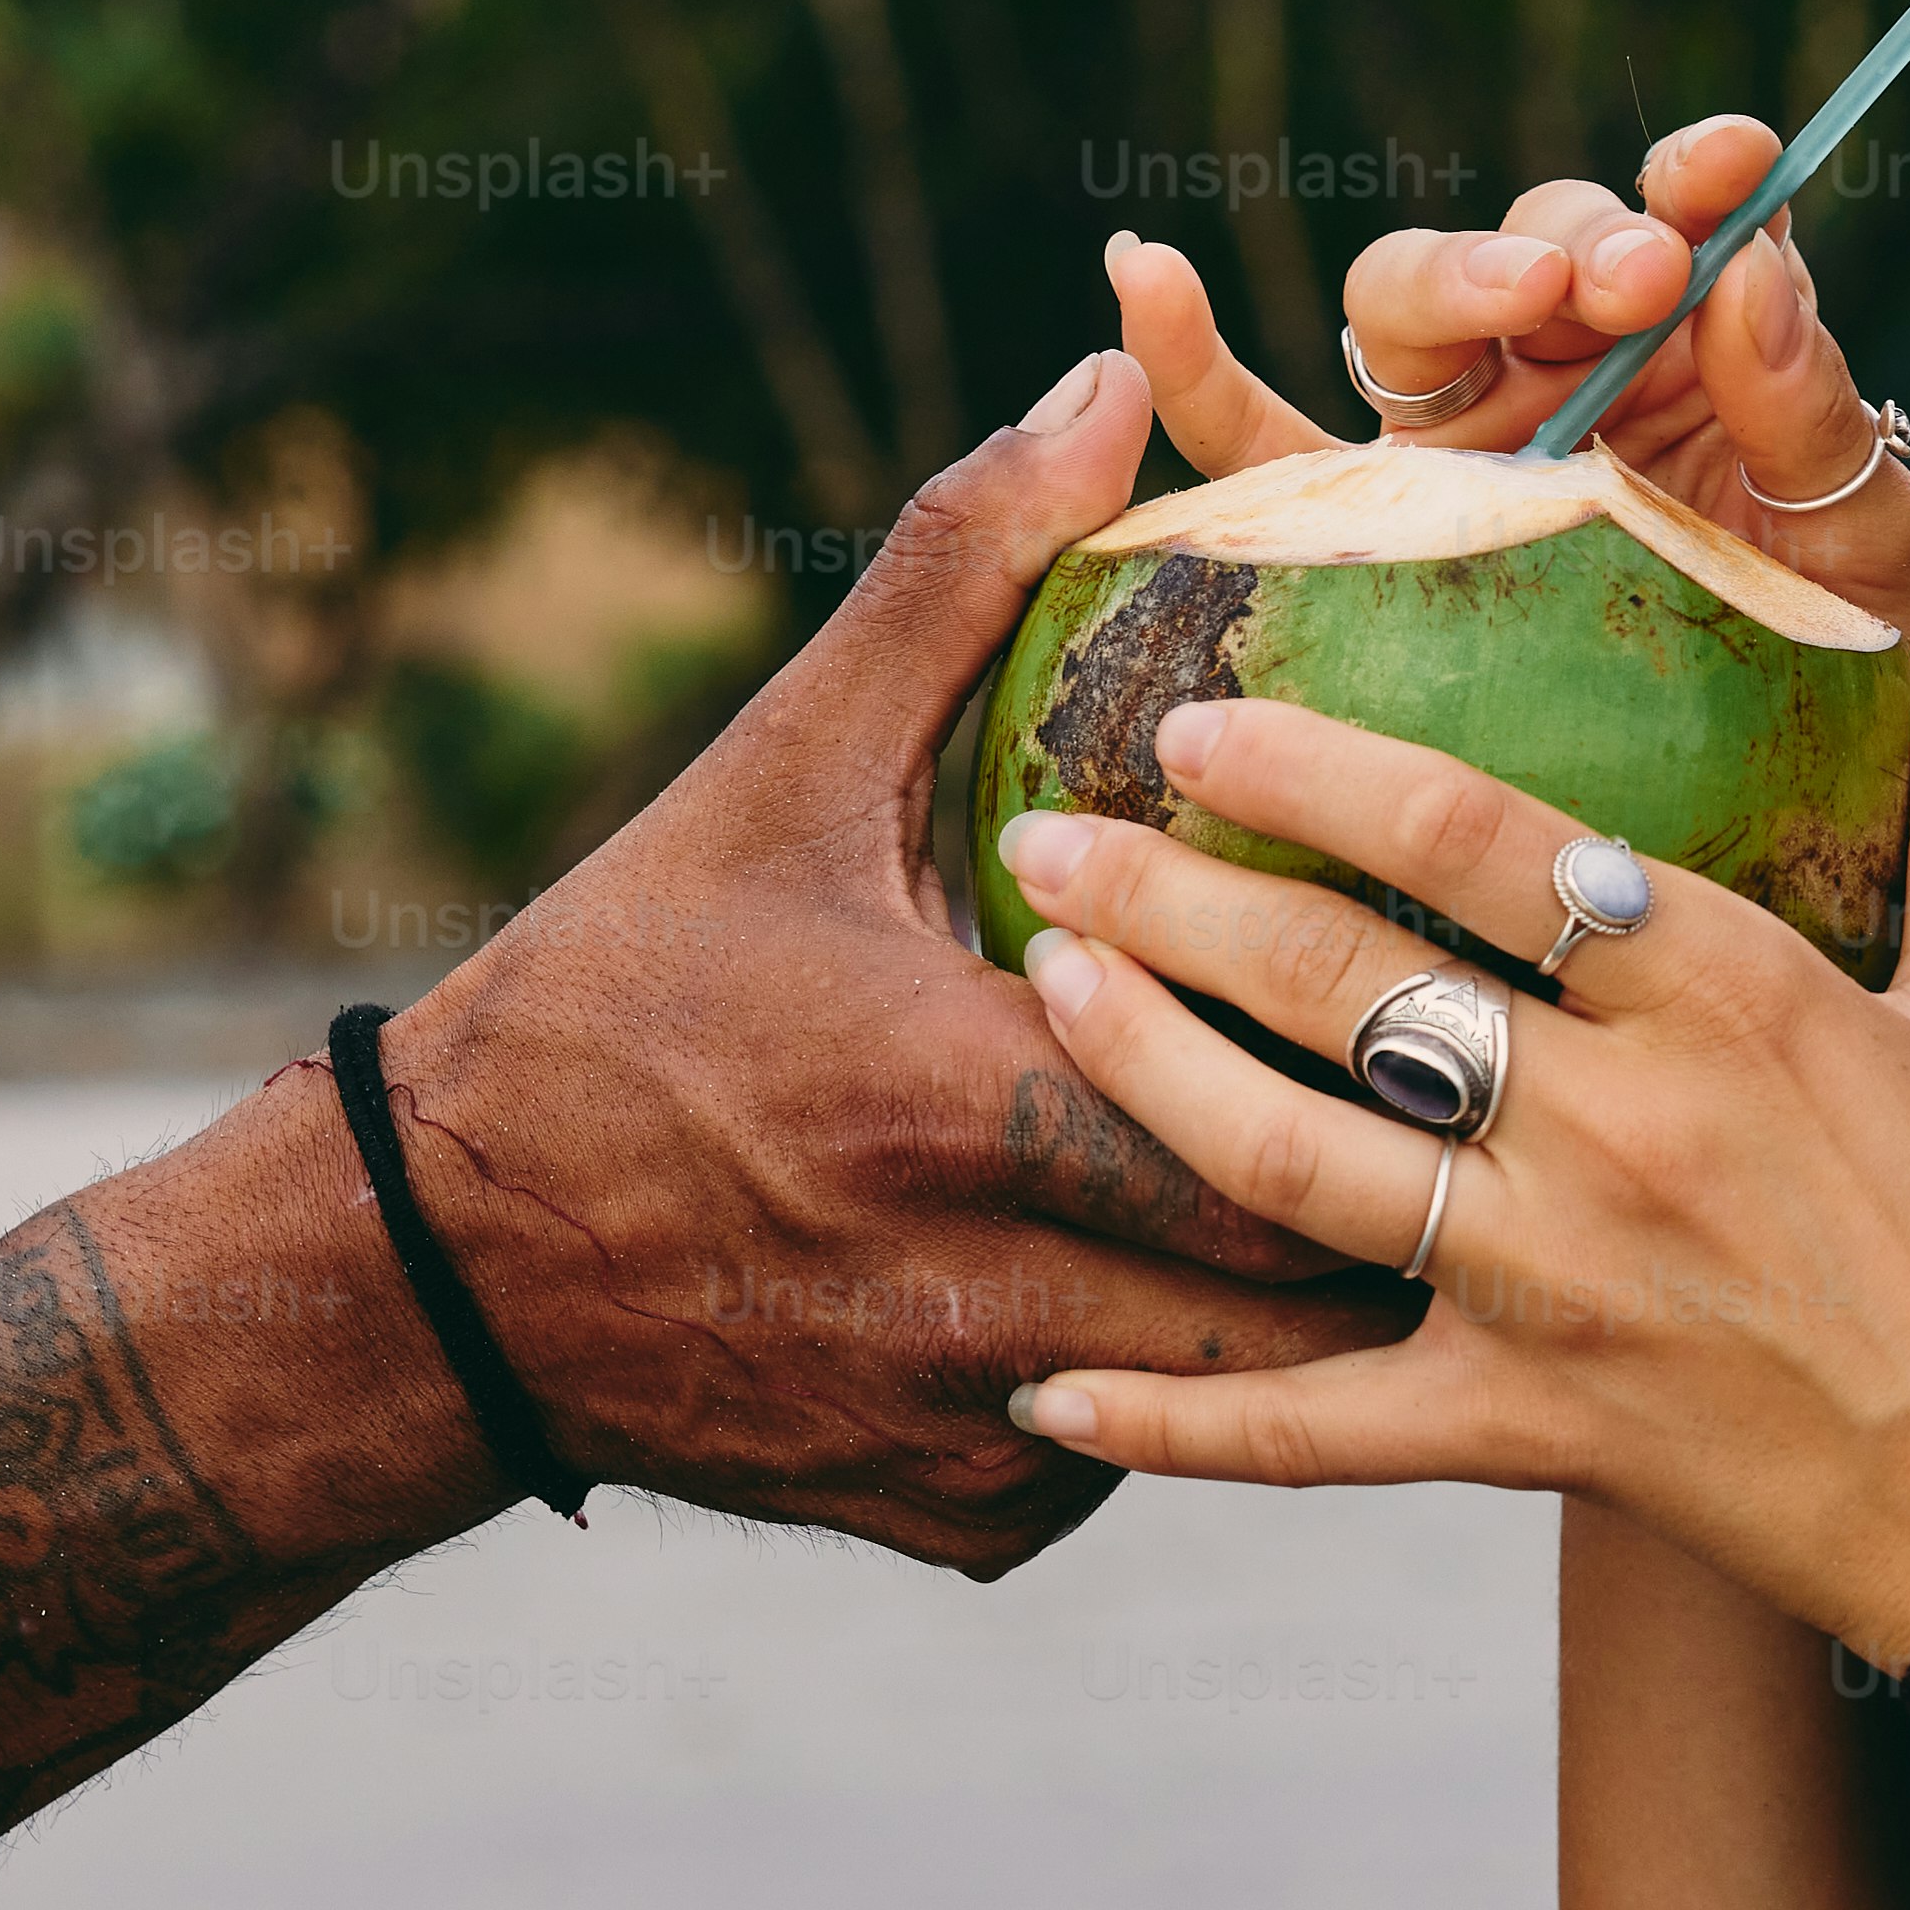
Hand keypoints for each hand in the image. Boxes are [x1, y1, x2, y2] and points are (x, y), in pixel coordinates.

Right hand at [383, 349, 1412, 1576]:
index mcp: (955, 1102)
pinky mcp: (945, 1521)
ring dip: (1294, 1312)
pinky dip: (1159, 1395)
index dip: (1375, 1061)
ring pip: (1230, 1405)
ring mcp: (965, 1433)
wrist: (438, 1265)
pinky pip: (1123, 1469)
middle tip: (1471, 1107)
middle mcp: (972, 1296)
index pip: (1263, 1116)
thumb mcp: (782, 771)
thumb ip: (957, 575)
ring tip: (1377, 1201)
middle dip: (1386, 1202)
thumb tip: (1104, 389)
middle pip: (1290, 1288)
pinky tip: (1168, 1299)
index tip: (1459, 991)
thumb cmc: (616, 994)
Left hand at [973, 633, 1909, 1652]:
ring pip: (1296, 1163)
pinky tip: (1045, 1389)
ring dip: (1147, 1071)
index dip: (1321, 768)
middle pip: (1347, 981)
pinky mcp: (1534, 1433)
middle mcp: (1623, 1126)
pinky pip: (1315, 1431)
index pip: (1482, 840)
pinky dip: (1177, 1419)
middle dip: (1171, 896)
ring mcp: (1563, 1287)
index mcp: (1733, 993)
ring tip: (1043, 988)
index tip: (1200, 716)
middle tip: (1036, 839)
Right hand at [1095, 117, 1909, 634]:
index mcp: (1693, 355)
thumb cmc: (1817, 687)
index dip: (1693, 178)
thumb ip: (1810, 411)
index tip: (1726, 163)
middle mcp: (1563, 376)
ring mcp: (1452, 451)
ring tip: (1512, 299)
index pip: (1678, 222)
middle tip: (1626, 277)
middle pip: (1527, 249)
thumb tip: (1755, 272)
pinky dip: (1184, 362)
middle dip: (1571, 238)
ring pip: (1401, 315)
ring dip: (1446, 279)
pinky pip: (1250, 445)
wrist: (1744, 861)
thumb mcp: (1851, 548)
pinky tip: (1141, 275)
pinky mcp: (1355, 537)